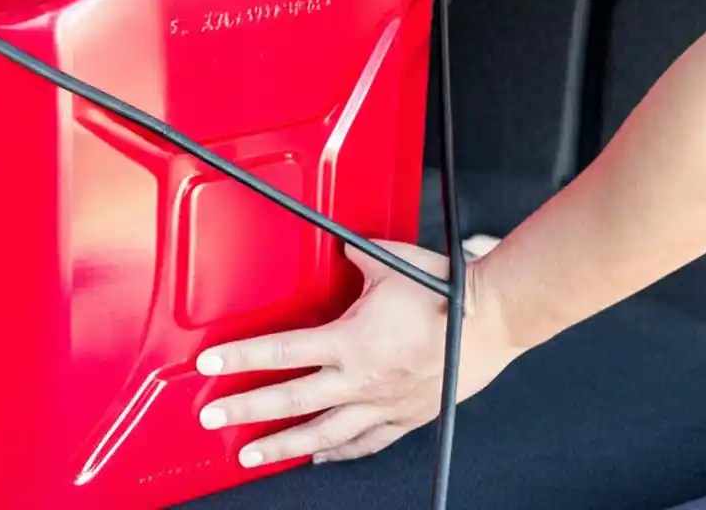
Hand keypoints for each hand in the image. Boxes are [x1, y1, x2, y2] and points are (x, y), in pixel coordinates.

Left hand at [195, 241, 521, 464]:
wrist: (495, 318)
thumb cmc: (448, 290)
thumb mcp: (391, 261)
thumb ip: (357, 256)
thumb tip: (342, 247)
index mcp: (351, 341)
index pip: (281, 350)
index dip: (241, 357)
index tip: (210, 364)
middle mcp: (362, 378)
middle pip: (290, 399)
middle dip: (246, 410)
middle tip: (214, 418)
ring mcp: (384, 402)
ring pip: (323, 433)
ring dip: (283, 445)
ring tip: (252, 455)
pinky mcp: (408, 416)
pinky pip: (366, 442)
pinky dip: (340, 453)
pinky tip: (321, 458)